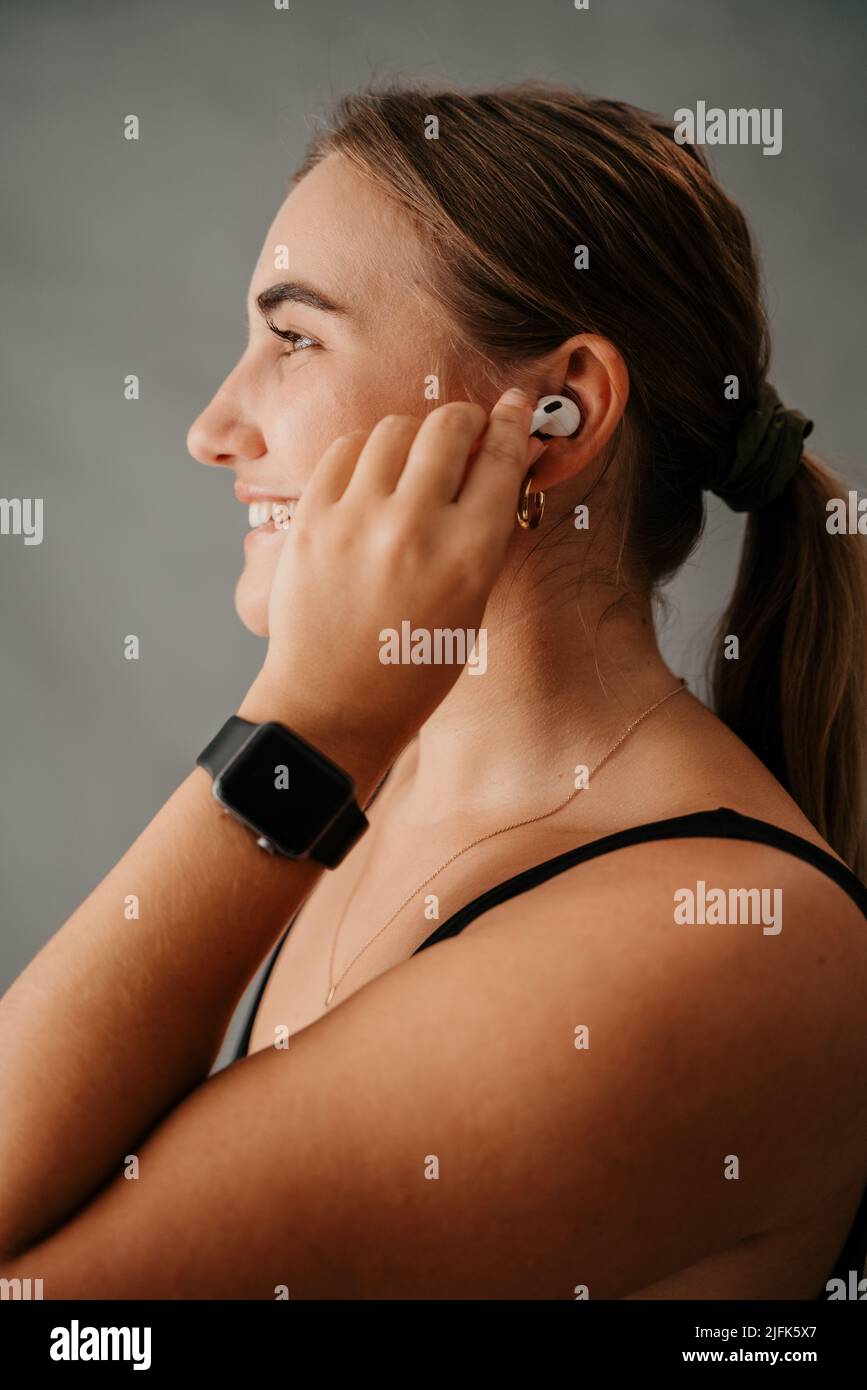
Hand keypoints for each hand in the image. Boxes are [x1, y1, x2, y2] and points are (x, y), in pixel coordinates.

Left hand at [241, 389, 543, 788]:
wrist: (332, 703)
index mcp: (468, 555)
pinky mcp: (311, 519)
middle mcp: (414, 528)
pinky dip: (365, 450)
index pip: (502, 458)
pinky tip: (372, 472)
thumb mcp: (471, 605)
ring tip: (414, 457)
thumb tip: (502, 463)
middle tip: (465, 430)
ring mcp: (356, 520)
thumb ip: (486, 533)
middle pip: (449, 427)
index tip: (516, 406)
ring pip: (394, 429)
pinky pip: (344, 450)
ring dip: (413, 433)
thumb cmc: (411, 665)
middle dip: (464, 420)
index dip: (515, 423)